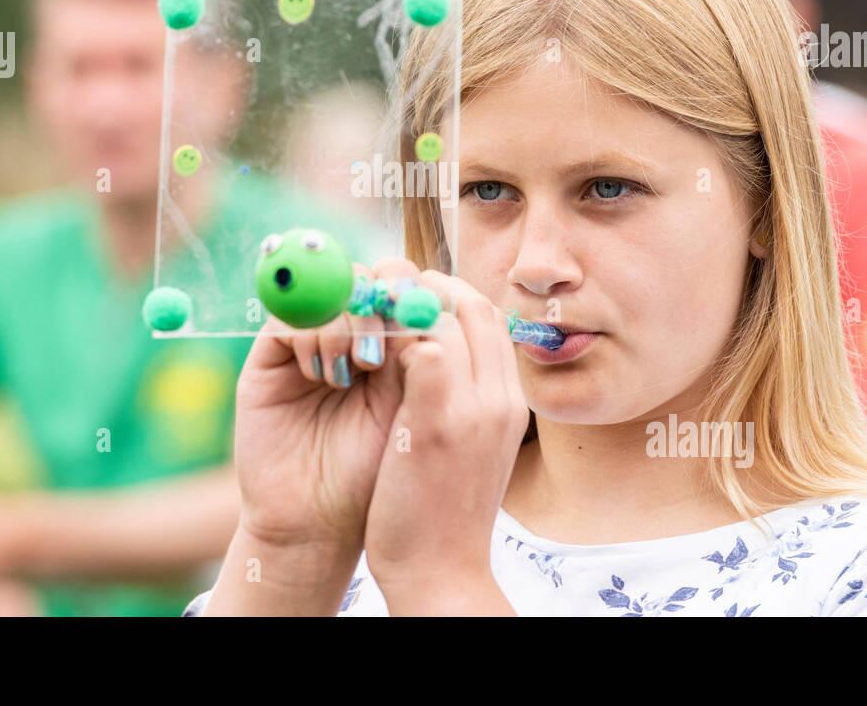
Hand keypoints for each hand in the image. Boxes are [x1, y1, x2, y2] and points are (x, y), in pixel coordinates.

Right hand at [231, 258, 424, 556]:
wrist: (319, 526)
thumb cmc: (378, 479)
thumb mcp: (415, 413)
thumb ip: (425, 357)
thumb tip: (435, 302)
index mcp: (405, 349)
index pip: (416, 289)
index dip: (419, 290)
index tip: (423, 311)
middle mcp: (360, 338)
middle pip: (375, 276)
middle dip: (385, 294)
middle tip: (390, 331)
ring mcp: (316, 343)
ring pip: (334, 289)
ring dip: (350, 319)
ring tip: (356, 369)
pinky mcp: (274, 355)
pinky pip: (290, 315)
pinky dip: (310, 332)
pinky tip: (322, 374)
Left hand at [363, 271, 528, 596]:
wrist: (441, 575)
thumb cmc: (442, 517)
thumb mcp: (464, 451)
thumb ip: (458, 403)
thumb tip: (430, 363)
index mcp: (509, 403)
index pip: (489, 317)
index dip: (448, 297)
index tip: (408, 301)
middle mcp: (501, 397)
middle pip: (473, 304)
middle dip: (424, 289)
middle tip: (381, 299)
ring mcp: (476, 406)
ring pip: (448, 313)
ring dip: (401, 308)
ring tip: (365, 326)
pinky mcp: (438, 419)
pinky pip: (422, 345)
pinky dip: (388, 336)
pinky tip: (358, 357)